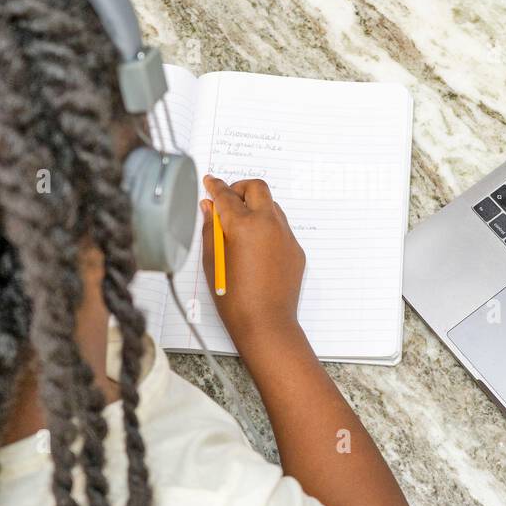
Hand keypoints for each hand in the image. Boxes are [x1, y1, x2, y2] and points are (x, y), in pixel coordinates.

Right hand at [201, 175, 305, 349]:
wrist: (266, 323)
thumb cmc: (234, 298)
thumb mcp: (212, 261)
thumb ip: (210, 229)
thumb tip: (209, 209)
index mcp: (243, 225)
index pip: (226, 195)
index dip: (215, 186)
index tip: (210, 182)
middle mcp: (268, 224)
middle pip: (256, 188)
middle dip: (240, 188)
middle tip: (227, 201)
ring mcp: (285, 236)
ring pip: (272, 205)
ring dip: (256, 206)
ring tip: (240, 225)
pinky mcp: (295, 249)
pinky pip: (281, 227)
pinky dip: (267, 226)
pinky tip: (255, 246)